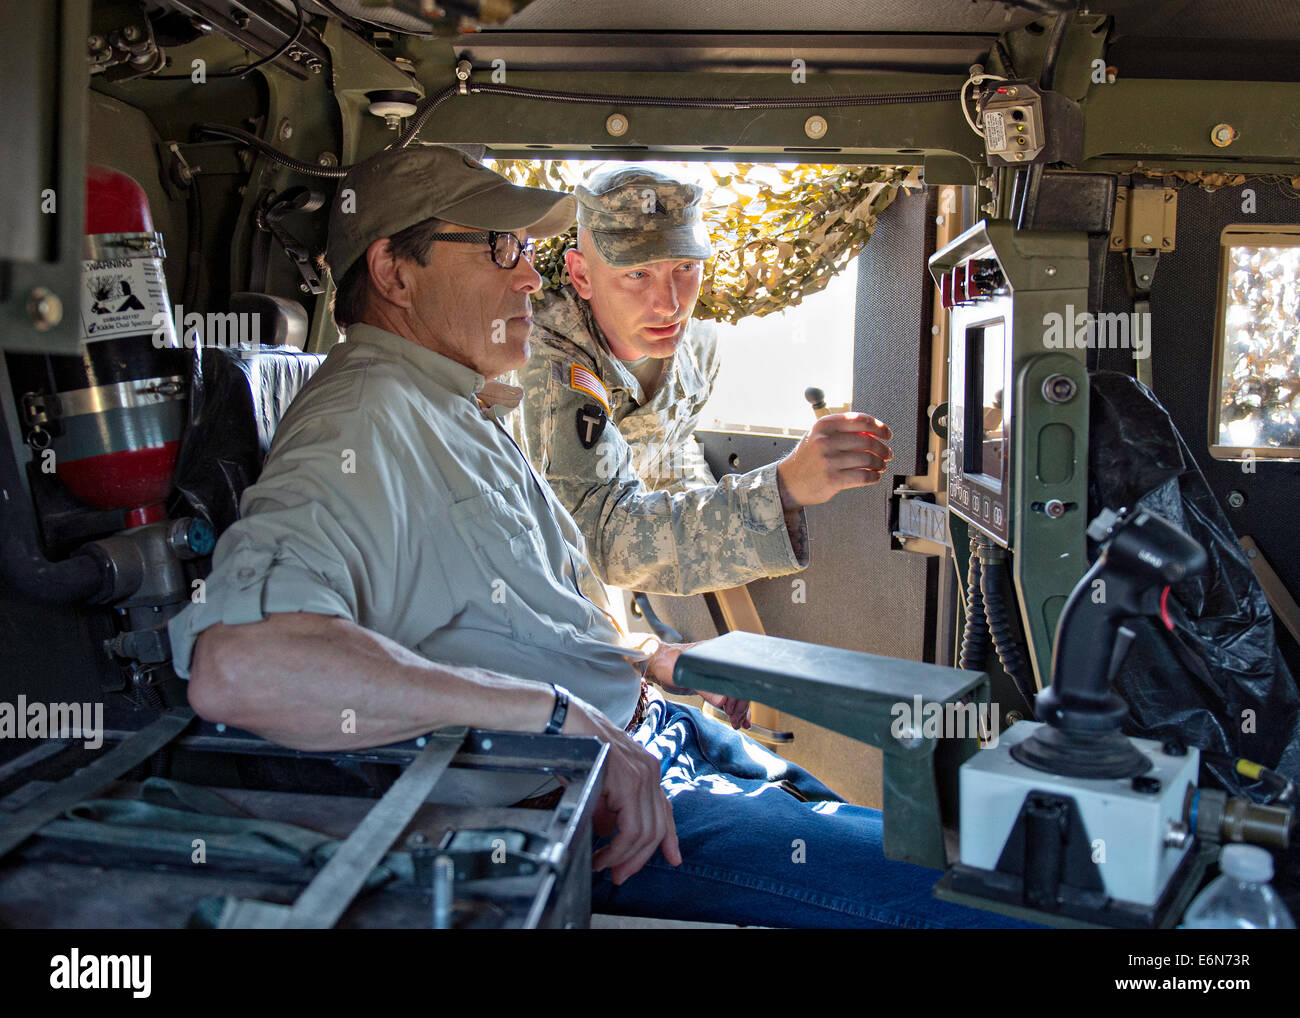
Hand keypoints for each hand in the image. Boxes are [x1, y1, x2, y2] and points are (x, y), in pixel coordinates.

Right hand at [563, 694, 681, 884]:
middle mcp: (649, 770)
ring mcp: (641, 775)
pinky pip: (631, 829)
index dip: (670, 838)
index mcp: (646, 768)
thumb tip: (606, 832)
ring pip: (645, 833)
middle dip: (638, 858)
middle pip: (657, 827)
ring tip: (604, 866)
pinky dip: (617, 849)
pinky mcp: (627, 782)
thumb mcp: (599, 779)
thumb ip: (609, 805)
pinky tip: (601, 855)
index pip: (665, 810)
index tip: (674, 859)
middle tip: (619, 875)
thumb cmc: (573, 745)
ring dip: (624, 857)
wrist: (557, 721)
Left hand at [644, 641, 750, 730]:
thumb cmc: (667, 664)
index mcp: (719, 656)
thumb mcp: (686, 678)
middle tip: (736, 722)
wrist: (655, 663)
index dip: (739, 697)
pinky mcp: (713, 681)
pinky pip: (727, 694)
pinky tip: (738, 718)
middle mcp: (722, 663)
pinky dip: (733, 706)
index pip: (738, 679)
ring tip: (739, 723)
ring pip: (735, 692)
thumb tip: (723, 702)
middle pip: (739, 687)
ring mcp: (718, 673)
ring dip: (739, 709)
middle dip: (740, 707)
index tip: (732, 711)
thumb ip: (706, 689)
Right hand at [775, 412, 892, 510]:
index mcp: (823, 426)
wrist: (787, 482)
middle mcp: (825, 441)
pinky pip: (863, 476)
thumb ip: (842, 431)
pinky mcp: (832, 479)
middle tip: (887, 454)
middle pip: (867, 441)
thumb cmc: (807, 459)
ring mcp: (828, 461)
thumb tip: (874, 432)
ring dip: (880, 464)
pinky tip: (874, 476)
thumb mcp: (818, 436)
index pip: (860, 420)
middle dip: (883, 449)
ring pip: (868, 459)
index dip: (879, 427)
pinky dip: (873, 477)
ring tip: (881, 466)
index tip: (887, 434)